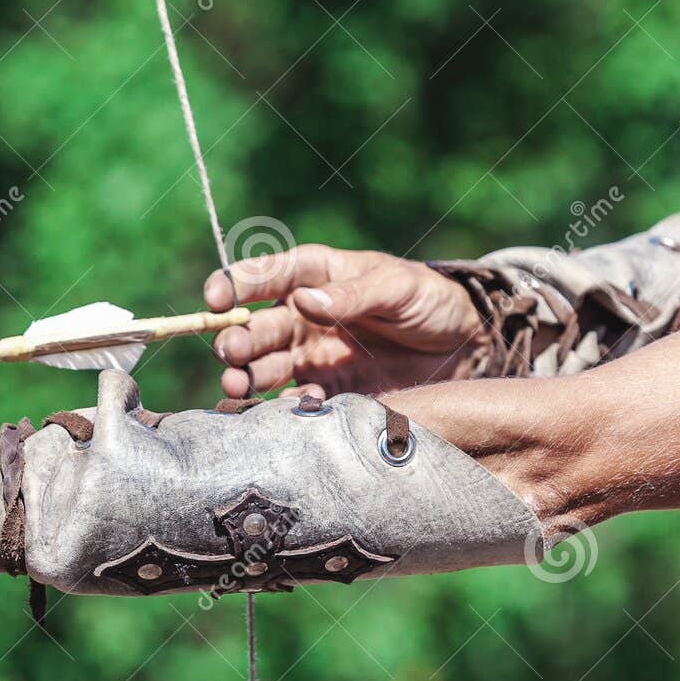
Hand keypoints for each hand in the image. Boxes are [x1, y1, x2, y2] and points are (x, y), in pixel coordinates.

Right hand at [202, 244, 484, 396]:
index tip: (216, 296)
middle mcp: (303, 316)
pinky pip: (295, 399)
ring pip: (264, 365)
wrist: (464, 347)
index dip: (237, 282)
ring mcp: (311, 355)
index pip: (268, 274)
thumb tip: (305, 299)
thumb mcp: (398, 287)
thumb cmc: (428, 300)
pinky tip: (296, 406)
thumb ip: (353, 294)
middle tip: (227, 351)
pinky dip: (288, 404)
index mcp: (316, 277)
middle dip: (236, 338)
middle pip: (257, 326)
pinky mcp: (326, 389)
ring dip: (245, 374)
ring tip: (234, 384)